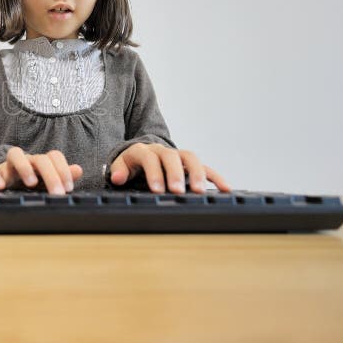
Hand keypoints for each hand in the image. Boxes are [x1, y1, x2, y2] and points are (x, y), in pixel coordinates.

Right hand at [0, 147, 82, 194]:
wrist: (5, 179)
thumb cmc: (30, 180)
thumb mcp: (46, 180)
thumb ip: (62, 175)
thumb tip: (79, 170)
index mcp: (41, 161)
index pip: (54, 156)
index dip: (63, 170)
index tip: (68, 188)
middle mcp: (27, 159)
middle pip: (40, 158)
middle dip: (51, 175)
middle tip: (57, 193)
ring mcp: (10, 164)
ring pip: (14, 154)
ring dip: (24, 167)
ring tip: (31, 184)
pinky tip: (1, 187)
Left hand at [109, 143, 230, 193]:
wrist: (141, 154)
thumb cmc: (131, 164)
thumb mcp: (120, 165)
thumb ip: (118, 170)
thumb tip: (117, 178)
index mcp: (144, 150)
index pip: (149, 157)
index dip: (154, 172)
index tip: (157, 190)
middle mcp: (162, 150)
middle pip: (171, 156)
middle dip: (175, 174)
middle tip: (177, 191)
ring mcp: (177, 156)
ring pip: (190, 158)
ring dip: (197, 173)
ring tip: (199, 191)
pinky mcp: (189, 164)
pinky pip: (204, 167)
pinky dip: (215, 176)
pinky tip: (225, 188)